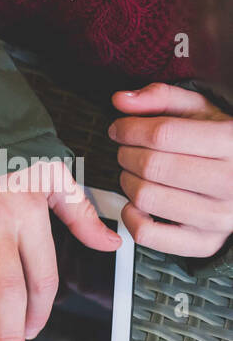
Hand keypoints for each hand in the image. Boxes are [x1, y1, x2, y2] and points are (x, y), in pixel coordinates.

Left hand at [110, 83, 232, 255]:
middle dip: (126, 154)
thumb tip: (120, 99)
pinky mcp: (204, 243)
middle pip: (152, 166)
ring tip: (132, 173)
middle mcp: (230, 181)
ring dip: (126, 182)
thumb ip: (162, 98)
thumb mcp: (201, 111)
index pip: (163, 134)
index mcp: (231, 142)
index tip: (118, 128)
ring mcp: (219, 216)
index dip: (129, 129)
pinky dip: (130, 216)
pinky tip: (135, 202)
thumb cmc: (218, 144)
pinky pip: (148, 234)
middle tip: (125, 151)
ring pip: (146, 197)